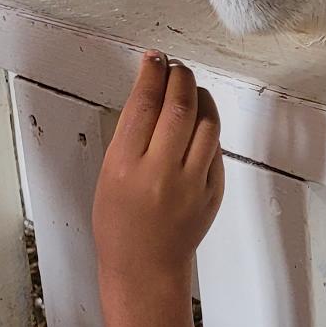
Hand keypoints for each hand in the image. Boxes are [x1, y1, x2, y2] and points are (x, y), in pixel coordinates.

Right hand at [93, 52, 223, 291]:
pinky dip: (208, 128)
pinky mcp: (213, 193)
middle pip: (179, 108)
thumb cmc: (119, 224)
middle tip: (176, 67)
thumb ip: (131, 137)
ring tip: (190, 89)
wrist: (145, 268)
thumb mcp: (109, 175)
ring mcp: (192, 184)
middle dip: (180, 78)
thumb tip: (150, 94)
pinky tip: (198, 122)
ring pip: (207, 123)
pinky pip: (215, 148)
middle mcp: (161, 173)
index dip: (151, 74)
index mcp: (126, 167)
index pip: (143, 105)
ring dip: (200, 97)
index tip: (153, 59)